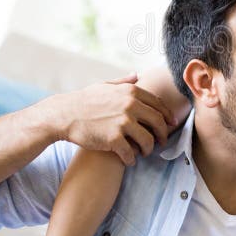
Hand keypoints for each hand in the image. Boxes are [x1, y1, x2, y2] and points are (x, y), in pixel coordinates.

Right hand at [48, 74, 178, 165]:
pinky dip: (132, 159)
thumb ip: (124, 81)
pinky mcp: (114, 139)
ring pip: (147, 140)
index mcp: (131, 92)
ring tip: (143, 153)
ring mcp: (123, 122)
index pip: (159, 104)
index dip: (167, 116)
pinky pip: (131, 153)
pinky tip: (129, 160)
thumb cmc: (84, 100)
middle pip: (158, 122)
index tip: (171, 124)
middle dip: (162, 134)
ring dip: (148, 149)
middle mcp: (131, 105)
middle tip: (161, 142)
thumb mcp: (105, 85)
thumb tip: (137, 75)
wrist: (64, 115)